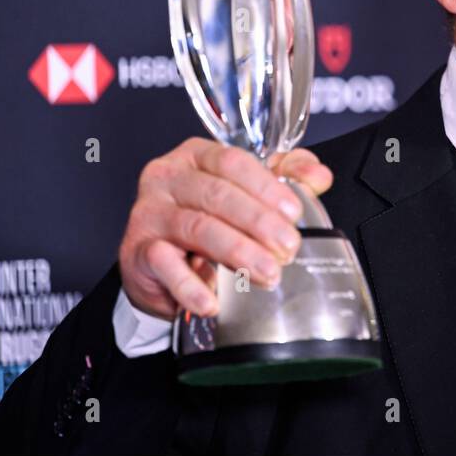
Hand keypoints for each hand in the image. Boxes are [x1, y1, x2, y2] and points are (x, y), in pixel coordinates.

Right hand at [118, 138, 332, 319]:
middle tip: (288, 248)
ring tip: (267, 273)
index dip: (266, 186)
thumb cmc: (205, 220)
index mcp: (196, 156)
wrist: (157, 264)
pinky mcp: (137, 249)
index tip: (294, 211)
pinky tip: (213, 299)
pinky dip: (191, 285)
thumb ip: (285, 177)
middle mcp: (168, 177)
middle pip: (217, 194)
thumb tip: (319, 176)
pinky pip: (164, 264)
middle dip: (259, 223)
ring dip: (238, 252)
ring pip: (197, 227)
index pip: (233, 162)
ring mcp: (149, 212)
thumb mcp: (245, 193)